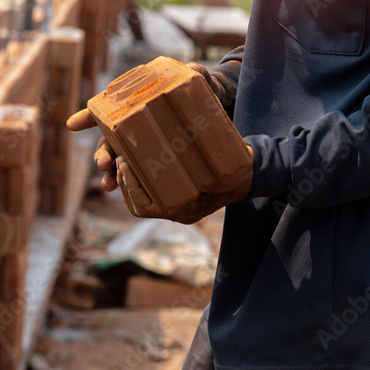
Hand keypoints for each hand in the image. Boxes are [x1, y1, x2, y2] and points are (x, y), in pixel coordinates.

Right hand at [66, 63, 229, 196]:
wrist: (215, 113)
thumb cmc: (199, 94)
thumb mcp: (199, 82)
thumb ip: (196, 75)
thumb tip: (195, 70)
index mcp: (135, 107)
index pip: (106, 111)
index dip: (87, 117)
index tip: (73, 125)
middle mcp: (133, 127)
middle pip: (109, 141)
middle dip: (102, 154)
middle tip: (104, 163)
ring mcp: (142, 146)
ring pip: (118, 162)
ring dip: (109, 175)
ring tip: (108, 185)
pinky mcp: (155, 162)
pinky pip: (137, 176)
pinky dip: (128, 186)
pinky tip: (124, 194)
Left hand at [115, 146, 253, 224]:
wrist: (251, 172)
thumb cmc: (238, 170)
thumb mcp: (222, 174)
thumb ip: (207, 178)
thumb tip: (189, 173)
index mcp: (185, 212)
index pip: (144, 208)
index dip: (130, 186)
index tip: (123, 162)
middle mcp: (176, 211)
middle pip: (137, 204)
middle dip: (124, 182)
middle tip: (118, 157)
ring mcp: (175, 203)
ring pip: (140, 198)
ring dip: (128, 180)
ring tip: (123, 157)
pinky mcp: (175, 191)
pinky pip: (149, 189)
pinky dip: (139, 176)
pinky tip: (136, 158)